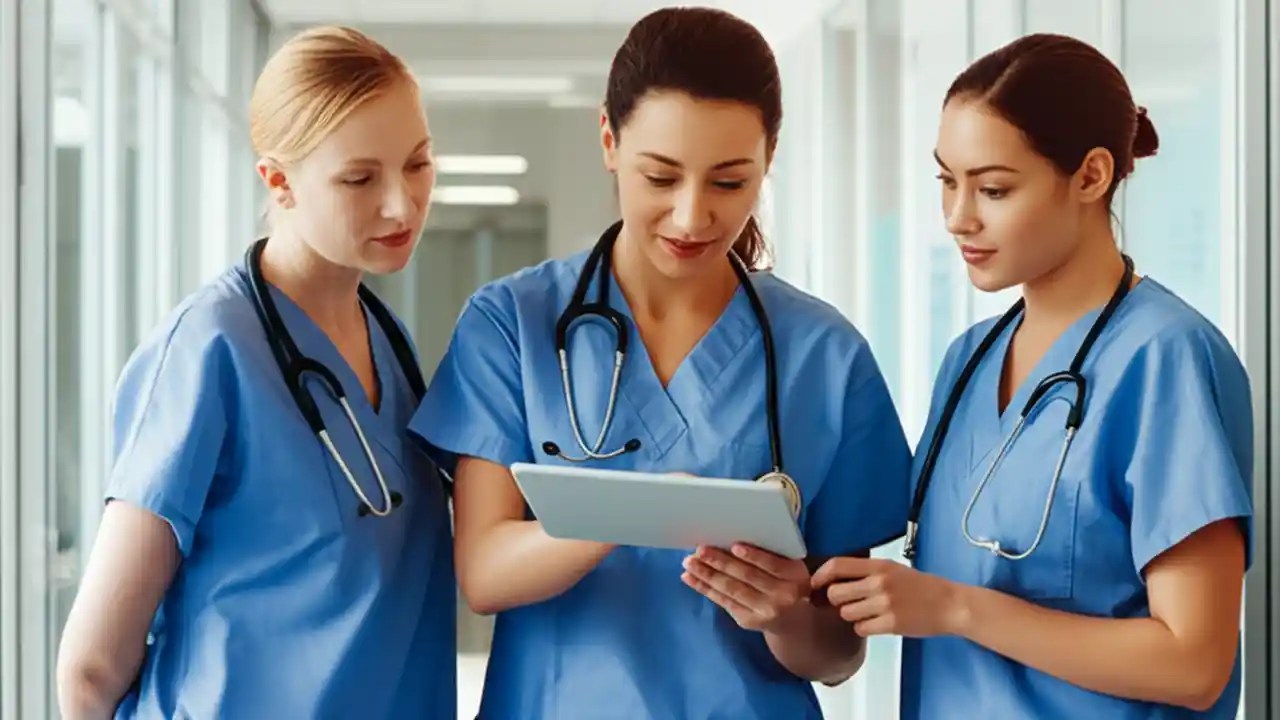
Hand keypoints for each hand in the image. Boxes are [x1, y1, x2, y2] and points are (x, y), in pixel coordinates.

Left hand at [681, 544, 810, 632]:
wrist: (793, 620)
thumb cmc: (786, 582)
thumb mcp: (790, 567)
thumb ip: (771, 553)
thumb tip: (732, 536)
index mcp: (794, 576)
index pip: (773, 565)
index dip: (754, 556)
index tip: (735, 546)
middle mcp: (782, 596)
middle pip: (747, 576)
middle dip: (721, 562)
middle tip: (700, 550)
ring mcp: (764, 611)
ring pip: (731, 589)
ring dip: (707, 574)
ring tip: (689, 562)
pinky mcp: (747, 621)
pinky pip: (723, 601)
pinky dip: (704, 588)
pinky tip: (689, 577)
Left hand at [810, 556, 964, 637]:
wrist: (949, 604)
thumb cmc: (921, 586)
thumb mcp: (892, 569)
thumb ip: (866, 572)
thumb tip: (835, 579)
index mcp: (878, 566)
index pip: (837, 565)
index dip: (820, 576)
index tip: (815, 584)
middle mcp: (879, 582)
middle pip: (836, 593)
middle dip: (837, 601)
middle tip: (848, 603)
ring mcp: (885, 603)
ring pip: (846, 613)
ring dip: (852, 616)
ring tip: (868, 613)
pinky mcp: (891, 623)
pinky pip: (861, 628)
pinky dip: (864, 628)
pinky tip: (876, 623)